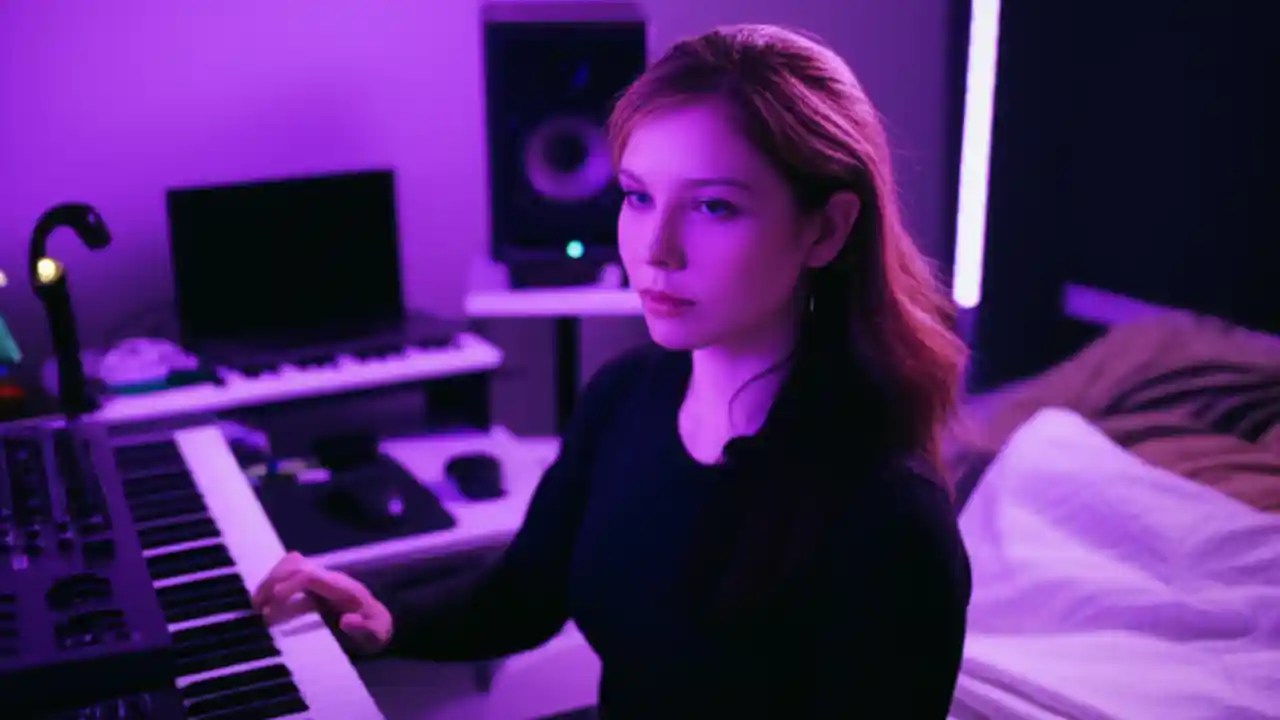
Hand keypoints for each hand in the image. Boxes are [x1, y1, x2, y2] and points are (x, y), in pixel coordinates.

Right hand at [251, 551, 392, 655]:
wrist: (378, 622)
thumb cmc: (375, 630)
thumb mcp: (375, 635)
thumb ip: (364, 629)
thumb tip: (346, 621)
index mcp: (342, 587)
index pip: (311, 576)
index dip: (289, 585)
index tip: (272, 604)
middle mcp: (329, 578)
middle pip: (296, 564)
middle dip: (273, 581)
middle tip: (257, 606)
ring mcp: (319, 580)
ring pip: (290, 565)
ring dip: (270, 580)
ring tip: (256, 605)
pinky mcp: (312, 587)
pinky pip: (289, 576)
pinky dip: (273, 585)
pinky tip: (264, 604)